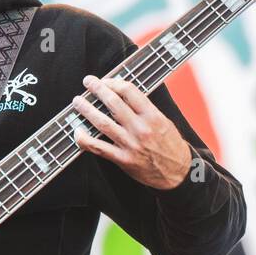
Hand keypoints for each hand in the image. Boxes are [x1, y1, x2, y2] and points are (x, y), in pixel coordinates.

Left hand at [71, 74, 192, 189]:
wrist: (178, 173)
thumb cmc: (170, 146)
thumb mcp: (164, 122)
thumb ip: (145, 109)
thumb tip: (125, 94)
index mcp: (152, 116)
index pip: (129, 91)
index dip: (114, 82)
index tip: (106, 81)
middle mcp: (140, 128)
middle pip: (114, 103)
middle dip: (98, 90)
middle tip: (88, 82)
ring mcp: (130, 144)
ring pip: (103, 123)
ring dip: (87, 110)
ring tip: (78, 102)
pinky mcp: (123, 159)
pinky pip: (99, 148)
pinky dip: (85, 139)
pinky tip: (77, 131)